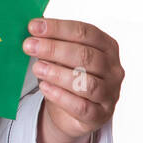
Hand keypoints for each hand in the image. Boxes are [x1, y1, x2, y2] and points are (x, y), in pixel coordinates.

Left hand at [22, 17, 123, 142]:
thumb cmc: (69, 77)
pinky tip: (44, 88)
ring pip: (86, 83)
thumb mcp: (62, 57)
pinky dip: (61, 96)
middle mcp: (113, 70)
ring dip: (58, 73)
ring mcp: (110, 94)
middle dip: (54, 49)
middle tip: (29, 46)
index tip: (33, 26)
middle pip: (86, 56)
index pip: (86, 33)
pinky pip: (81, 107)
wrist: (74, 114)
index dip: (59, 28)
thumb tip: (34, 26)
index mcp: (108, 47)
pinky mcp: (100, 116)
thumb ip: (53, 42)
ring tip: (36, 68)